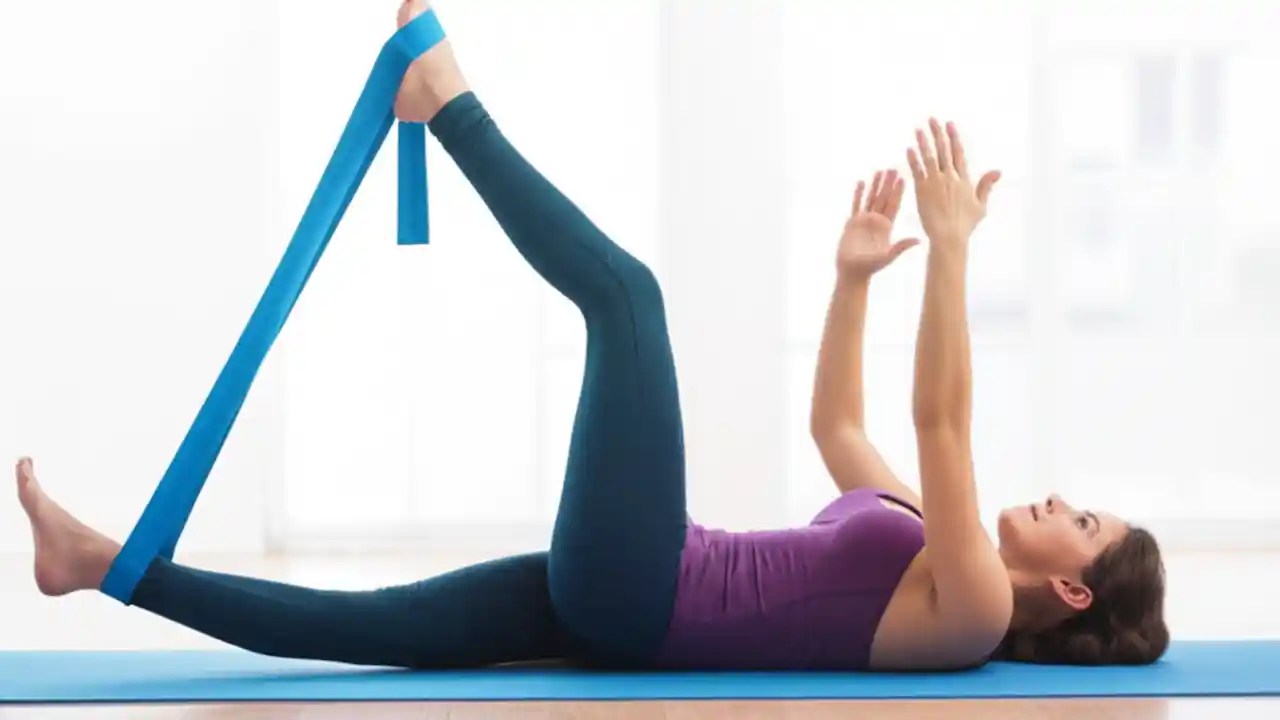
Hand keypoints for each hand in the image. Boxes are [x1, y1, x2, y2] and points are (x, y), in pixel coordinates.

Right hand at [836, 169, 920, 281]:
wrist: (852, 272)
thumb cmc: (870, 267)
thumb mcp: (888, 256)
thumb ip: (901, 246)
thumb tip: (918, 240)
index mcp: (886, 227)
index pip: (893, 205)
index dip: (898, 192)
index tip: (904, 178)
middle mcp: (877, 221)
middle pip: (883, 198)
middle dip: (888, 184)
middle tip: (893, 169)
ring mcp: (864, 220)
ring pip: (871, 198)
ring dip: (875, 185)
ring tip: (879, 171)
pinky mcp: (852, 223)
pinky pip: (856, 205)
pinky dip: (858, 194)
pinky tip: (861, 182)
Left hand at [906, 118, 1000, 251]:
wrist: (949, 237)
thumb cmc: (965, 225)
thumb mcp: (981, 205)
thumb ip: (986, 186)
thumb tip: (998, 170)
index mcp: (964, 179)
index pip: (958, 153)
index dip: (953, 137)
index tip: (949, 124)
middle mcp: (950, 178)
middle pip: (943, 150)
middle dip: (938, 133)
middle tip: (932, 119)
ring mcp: (935, 183)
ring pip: (929, 157)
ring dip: (924, 142)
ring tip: (918, 128)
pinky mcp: (922, 190)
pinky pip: (917, 171)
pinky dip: (913, 159)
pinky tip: (909, 148)